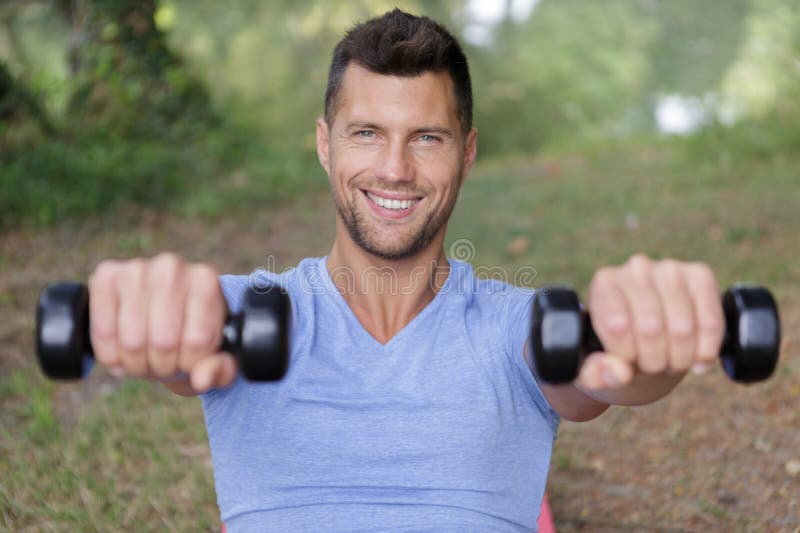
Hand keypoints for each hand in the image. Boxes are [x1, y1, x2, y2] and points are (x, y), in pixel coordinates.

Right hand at [88, 253, 236, 391]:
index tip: (190, 358)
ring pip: (131, 342)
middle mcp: (171, 268)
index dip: (190, 363)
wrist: (162, 315)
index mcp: (206, 281)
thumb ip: (219, 370)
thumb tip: (202, 379)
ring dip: (136, 363)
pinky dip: (110, 355)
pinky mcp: (106, 276)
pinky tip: (121, 350)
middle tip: (164, 361)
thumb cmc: (193, 337)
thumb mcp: (217, 358)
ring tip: (145, 356)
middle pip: (162, 343)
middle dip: (162, 366)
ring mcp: (136, 269)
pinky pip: (103, 333)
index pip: (197, 341)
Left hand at [576, 254, 724, 390]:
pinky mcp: (701, 276)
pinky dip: (706, 350)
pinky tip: (697, 361)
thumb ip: (596, 374)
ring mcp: (670, 269)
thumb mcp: (595, 369)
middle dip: (654, 362)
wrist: (647, 336)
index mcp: (604, 284)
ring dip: (679, 359)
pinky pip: (711, 322)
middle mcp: (636, 269)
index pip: (618, 325)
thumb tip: (620, 371)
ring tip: (671, 361)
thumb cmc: (618, 351)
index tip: (626, 363)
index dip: (627, 355)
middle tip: (652, 366)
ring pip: (682, 328)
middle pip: (651, 329)